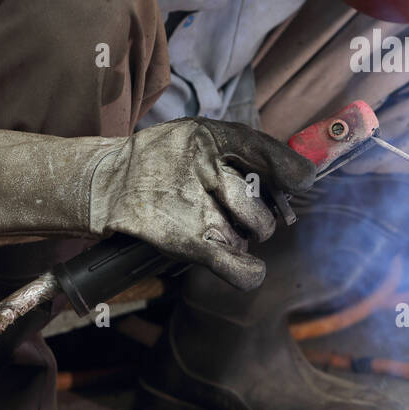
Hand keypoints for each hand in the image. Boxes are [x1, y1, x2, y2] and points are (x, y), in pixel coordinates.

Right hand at [87, 118, 315, 287]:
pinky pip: (234, 265)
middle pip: (261, 208)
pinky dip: (248, 272)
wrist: (105, 181)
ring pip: (248, 237)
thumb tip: (301, 176)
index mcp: (210, 138)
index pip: (264, 151)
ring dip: (240, 239)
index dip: (291, 171)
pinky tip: (251, 269)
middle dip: (261, 218)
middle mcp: (203, 169)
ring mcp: (192, 207)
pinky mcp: (180, 240)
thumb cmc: (165, 161)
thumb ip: (247, 151)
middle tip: (240, 214)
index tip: (302, 182)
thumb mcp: (200, 137)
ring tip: (213, 227)